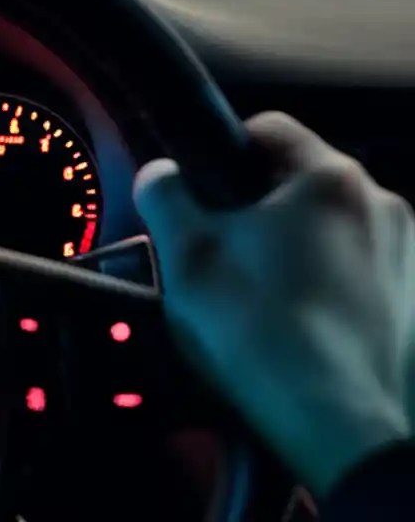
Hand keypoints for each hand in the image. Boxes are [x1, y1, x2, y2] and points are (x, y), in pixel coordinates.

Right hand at [135, 112, 414, 493]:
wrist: (336, 422)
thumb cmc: (262, 333)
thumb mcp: (186, 256)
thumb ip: (165, 197)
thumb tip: (159, 175)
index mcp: (328, 178)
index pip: (267, 128)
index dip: (221, 155)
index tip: (200, 194)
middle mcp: (380, 203)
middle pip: (297, 183)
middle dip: (255, 210)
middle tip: (218, 256)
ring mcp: (403, 254)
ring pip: (326, 229)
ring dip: (290, 249)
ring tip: (255, 300)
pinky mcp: (408, 299)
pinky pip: (351, 271)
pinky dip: (320, 286)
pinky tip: (291, 324)